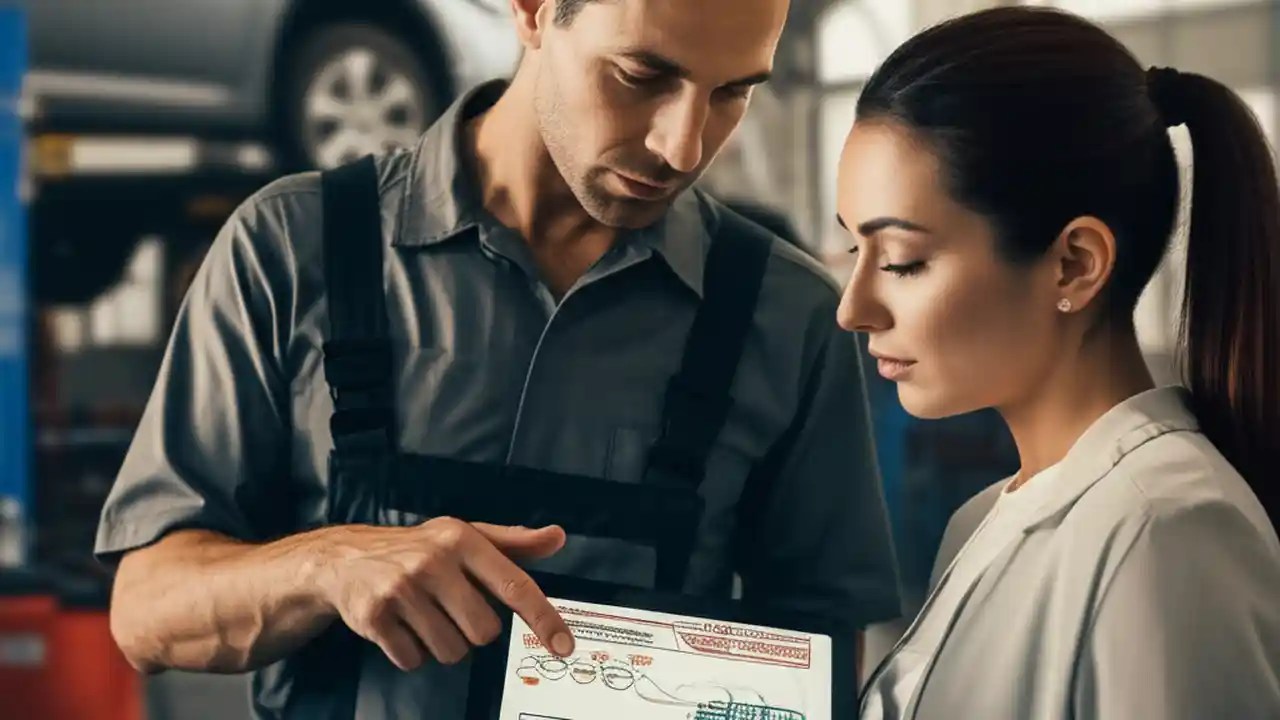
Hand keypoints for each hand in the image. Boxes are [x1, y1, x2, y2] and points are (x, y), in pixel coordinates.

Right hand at [315, 518, 573, 670]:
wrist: (344, 558)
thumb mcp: (464, 536)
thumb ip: (513, 542)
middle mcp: (433, 561)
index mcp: (462, 539)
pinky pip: (413, 660)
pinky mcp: (374, 616)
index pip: (514, 585)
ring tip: (424, 616)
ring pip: (450, 651)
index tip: (564, 645)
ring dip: (442, 644)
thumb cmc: (417, 549)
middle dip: (472, 629)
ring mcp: (401, 589)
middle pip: (483, 631)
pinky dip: (412, 652)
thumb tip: (556, 537)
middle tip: (451, 608)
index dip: (543, 618)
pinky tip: (401, 626)